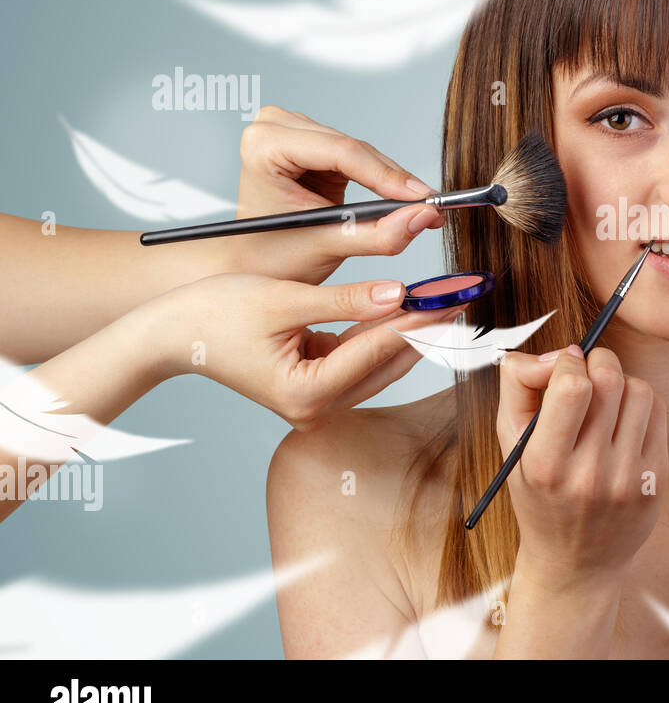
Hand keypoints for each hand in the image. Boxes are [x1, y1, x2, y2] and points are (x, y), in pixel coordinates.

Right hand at [150, 272, 460, 429]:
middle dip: (425, 327)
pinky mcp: (315, 388)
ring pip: (379, 364)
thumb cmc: (214, 313)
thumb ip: (345, 301)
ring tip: (446, 298)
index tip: (453, 295)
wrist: (171, 333)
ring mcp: (315, 402)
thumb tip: (399, 294)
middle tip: (463, 294)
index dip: (419, 319)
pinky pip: (360, 359)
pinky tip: (411, 308)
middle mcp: (314, 408)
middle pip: (386, 363)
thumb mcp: (283, 299)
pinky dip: (382, 333)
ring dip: (410, 330)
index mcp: (305, 393)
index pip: (377, 349)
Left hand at [226, 105, 444, 283]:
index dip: (387, 176)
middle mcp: (275, 127)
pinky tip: (400, 198)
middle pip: (353, 148)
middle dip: (395, 181)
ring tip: (420, 207)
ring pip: (361, 151)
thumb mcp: (326, 247)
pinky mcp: (312, 142)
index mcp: (264, 145)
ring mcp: (293, 130)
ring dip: (390, 179)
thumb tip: (424, 216)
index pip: (340, 152)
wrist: (251, 264)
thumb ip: (377, 234)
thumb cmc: (271, 257)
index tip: (423, 198)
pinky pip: (358, 157)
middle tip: (433, 207)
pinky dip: (380, 179)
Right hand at [496, 345, 667, 589]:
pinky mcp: (657, 480)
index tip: (561, 369)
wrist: (576, 563)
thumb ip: (518, 386)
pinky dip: (640, 401)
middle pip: (609, 380)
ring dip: (620, 380)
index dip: (566, 362)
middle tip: (586, 371)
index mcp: (545, 465)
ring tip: (604, 398)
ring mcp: (629, 480)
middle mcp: (589, 475)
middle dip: (596, 361)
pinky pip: (658, 410)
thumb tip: (559, 351)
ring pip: (638, 389)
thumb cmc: (539, 494)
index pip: (571, 386)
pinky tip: (622, 417)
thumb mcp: (511, 446)